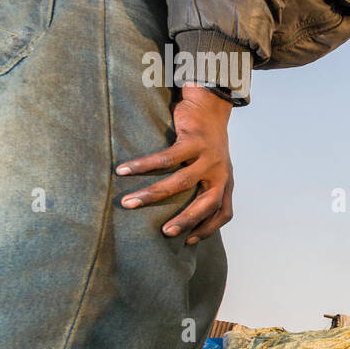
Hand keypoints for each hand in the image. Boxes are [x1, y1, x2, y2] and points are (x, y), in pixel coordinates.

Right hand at [115, 84, 234, 244]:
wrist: (210, 106)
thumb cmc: (204, 143)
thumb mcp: (211, 168)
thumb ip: (201, 187)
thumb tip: (178, 215)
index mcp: (225, 182)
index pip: (224, 213)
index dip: (209, 229)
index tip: (188, 242)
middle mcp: (220, 172)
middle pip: (207, 204)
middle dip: (186, 220)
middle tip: (165, 233)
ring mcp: (209, 157)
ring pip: (181, 183)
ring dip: (153, 195)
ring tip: (129, 203)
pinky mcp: (194, 141)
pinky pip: (166, 158)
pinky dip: (143, 165)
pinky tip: (123, 170)